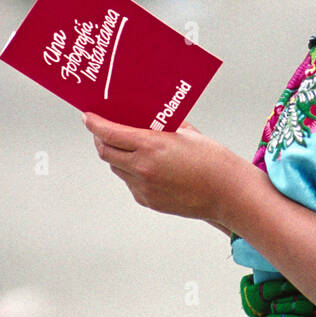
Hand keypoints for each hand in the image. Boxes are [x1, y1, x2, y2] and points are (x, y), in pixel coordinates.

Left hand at [82, 112, 228, 224]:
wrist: (227, 193)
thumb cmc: (212, 160)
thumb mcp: (187, 132)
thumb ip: (163, 124)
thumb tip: (146, 116)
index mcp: (151, 146)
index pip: (110, 133)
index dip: (95, 124)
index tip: (87, 117)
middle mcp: (142, 168)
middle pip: (106, 152)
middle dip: (100, 139)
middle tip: (102, 129)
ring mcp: (143, 187)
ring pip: (117, 168)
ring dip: (116, 155)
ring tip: (126, 145)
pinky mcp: (148, 200)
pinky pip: (130, 182)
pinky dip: (131, 170)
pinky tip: (146, 164)